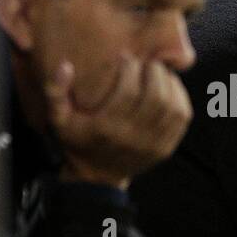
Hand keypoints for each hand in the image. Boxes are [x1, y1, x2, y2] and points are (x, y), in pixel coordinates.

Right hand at [44, 55, 192, 189]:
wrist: (97, 178)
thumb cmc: (78, 143)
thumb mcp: (58, 120)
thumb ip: (55, 92)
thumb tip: (66, 66)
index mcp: (106, 128)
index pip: (127, 91)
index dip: (130, 68)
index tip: (126, 57)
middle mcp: (131, 137)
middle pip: (154, 96)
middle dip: (153, 71)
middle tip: (146, 62)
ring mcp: (152, 145)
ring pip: (171, 105)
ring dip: (168, 82)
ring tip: (157, 72)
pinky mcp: (165, 148)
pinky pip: (181, 118)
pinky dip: (180, 97)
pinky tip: (170, 87)